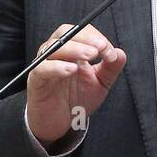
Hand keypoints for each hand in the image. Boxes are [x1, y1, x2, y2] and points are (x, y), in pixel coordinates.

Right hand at [26, 23, 125, 147]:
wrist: (60, 124)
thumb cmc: (76, 99)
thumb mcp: (100, 83)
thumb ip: (110, 68)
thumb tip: (120, 53)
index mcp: (71, 50)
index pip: (80, 32)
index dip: (95, 37)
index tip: (109, 50)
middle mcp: (56, 54)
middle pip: (65, 33)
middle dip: (85, 37)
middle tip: (100, 48)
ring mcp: (44, 65)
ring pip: (53, 47)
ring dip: (74, 49)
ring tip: (90, 55)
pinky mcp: (36, 80)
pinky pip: (43, 68)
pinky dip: (57, 66)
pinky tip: (71, 69)